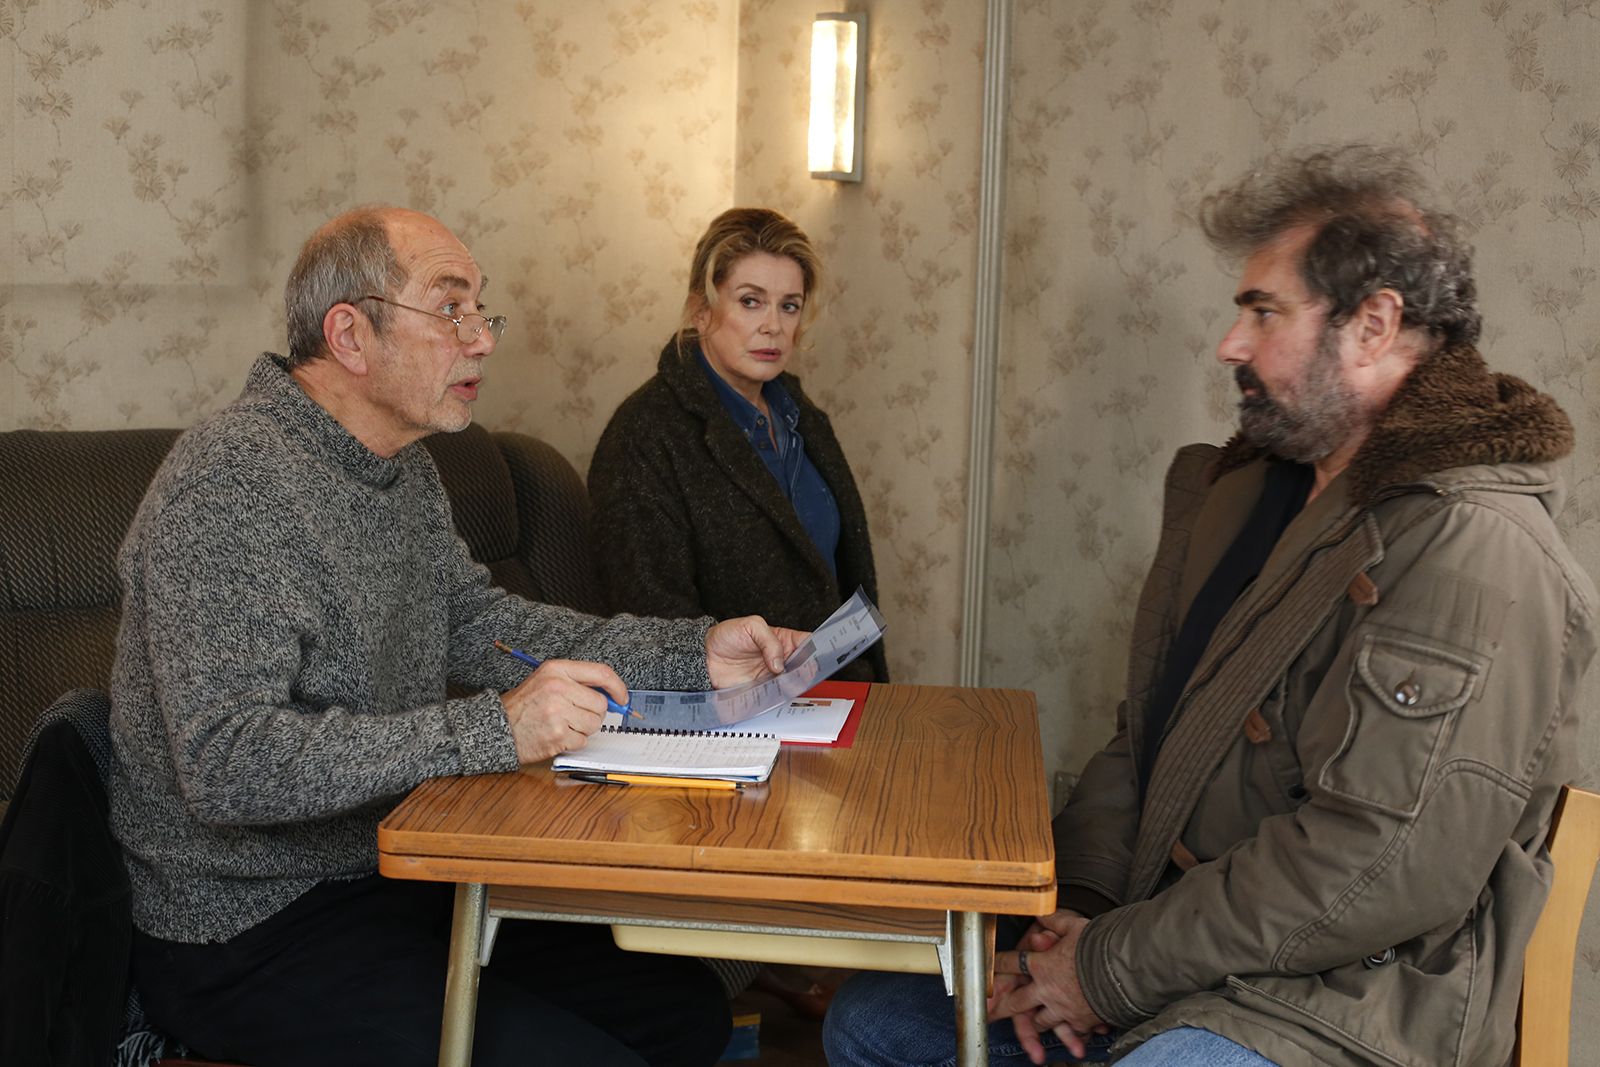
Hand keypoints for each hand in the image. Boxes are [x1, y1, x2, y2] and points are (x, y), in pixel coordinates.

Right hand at [501, 659, 624, 762]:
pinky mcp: (557, 735)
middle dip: (594, 713)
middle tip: (574, 715)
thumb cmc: (524, 705)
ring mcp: (557, 712)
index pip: (601, 673)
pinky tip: (556, 735)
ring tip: (562, 724)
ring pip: (594, 724)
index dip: (618, 687)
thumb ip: (578, 682)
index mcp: (557, 669)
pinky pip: (582, 740)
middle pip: (601, 703)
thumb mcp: (547, 680)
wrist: (498, 727)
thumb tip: (614, 696)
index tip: (622, 698)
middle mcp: (558, 688)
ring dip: (583, 729)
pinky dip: (573, 741)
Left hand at [705, 616, 807, 687]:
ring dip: (794, 683)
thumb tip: (779, 662)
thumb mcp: (751, 626)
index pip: (806, 643)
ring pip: (793, 682)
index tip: (816, 655)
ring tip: (788, 681)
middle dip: (807, 669)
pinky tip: (778, 691)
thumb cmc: (726, 636)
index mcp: (782, 639)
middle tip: (803, 670)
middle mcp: (780, 658)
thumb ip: (769, 641)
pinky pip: (776, 694)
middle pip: (804, 665)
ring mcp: (772, 675)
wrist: (705, 656)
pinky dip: (780, 695)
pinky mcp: (762, 690)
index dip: (815, 649)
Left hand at [990, 914, 1103, 1063]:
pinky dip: (1071, 1035)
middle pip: (1018, 1002)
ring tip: (1031, 1025)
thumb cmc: (1099, 946)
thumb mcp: (1074, 926)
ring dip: (1036, 1022)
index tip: (991, 966)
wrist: (1124, 969)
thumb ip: (1055, 920)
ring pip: (1041, 1021)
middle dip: (1004, 1006)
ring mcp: (1063, 1009)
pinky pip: (1071, 1031)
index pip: (1012, 963)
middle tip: (992, 1011)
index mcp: (1041, 966)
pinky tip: (1071, 1039)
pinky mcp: (1081, 1022)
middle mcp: (1047, 991)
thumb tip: (1042, 910)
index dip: (999, 963)